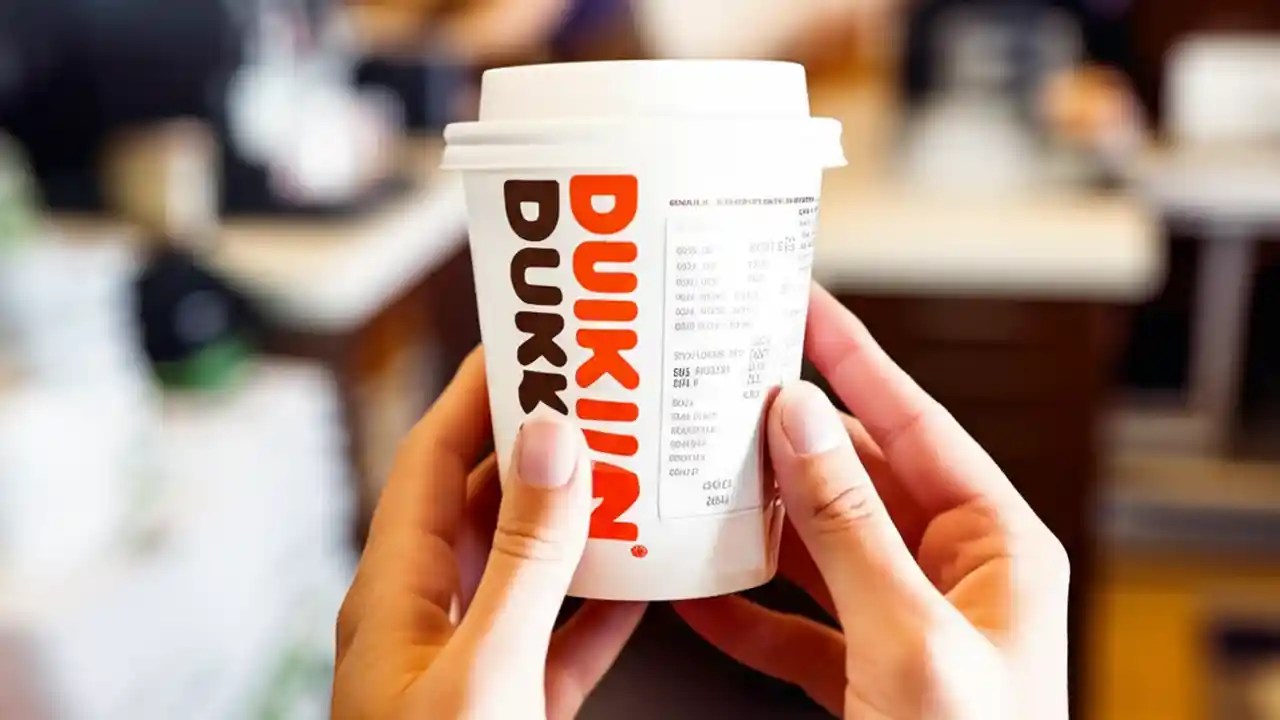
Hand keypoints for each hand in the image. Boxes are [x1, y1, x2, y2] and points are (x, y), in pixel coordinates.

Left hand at [332, 350, 645, 718]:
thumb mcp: (485, 671)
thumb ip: (522, 563)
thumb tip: (550, 447)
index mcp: (392, 599)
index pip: (428, 461)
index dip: (473, 394)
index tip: (527, 342)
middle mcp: (421, 624)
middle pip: (480, 506)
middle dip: (538, 451)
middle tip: (596, 404)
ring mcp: (464, 668)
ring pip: (523, 570)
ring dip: (575, 526)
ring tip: (628, 479)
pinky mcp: (507, 709)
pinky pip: (555, 640)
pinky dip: (598, 610)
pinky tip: (640, 588)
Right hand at [675, 286, 1069, 718]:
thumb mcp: (912, 641)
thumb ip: (851, 530)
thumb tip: (801, 425)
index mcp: (994, 548)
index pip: (911, 422)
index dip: (852, 357)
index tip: (797, 305)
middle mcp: (949, 576)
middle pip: (852, 477)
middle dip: (783, 437)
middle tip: (720, 389)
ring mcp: (901, 624)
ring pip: (814, 545)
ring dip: (751, 518)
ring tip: (690, 476)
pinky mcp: (862, 676)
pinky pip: (791, 623)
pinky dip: (739, 607)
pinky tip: (690, 589)